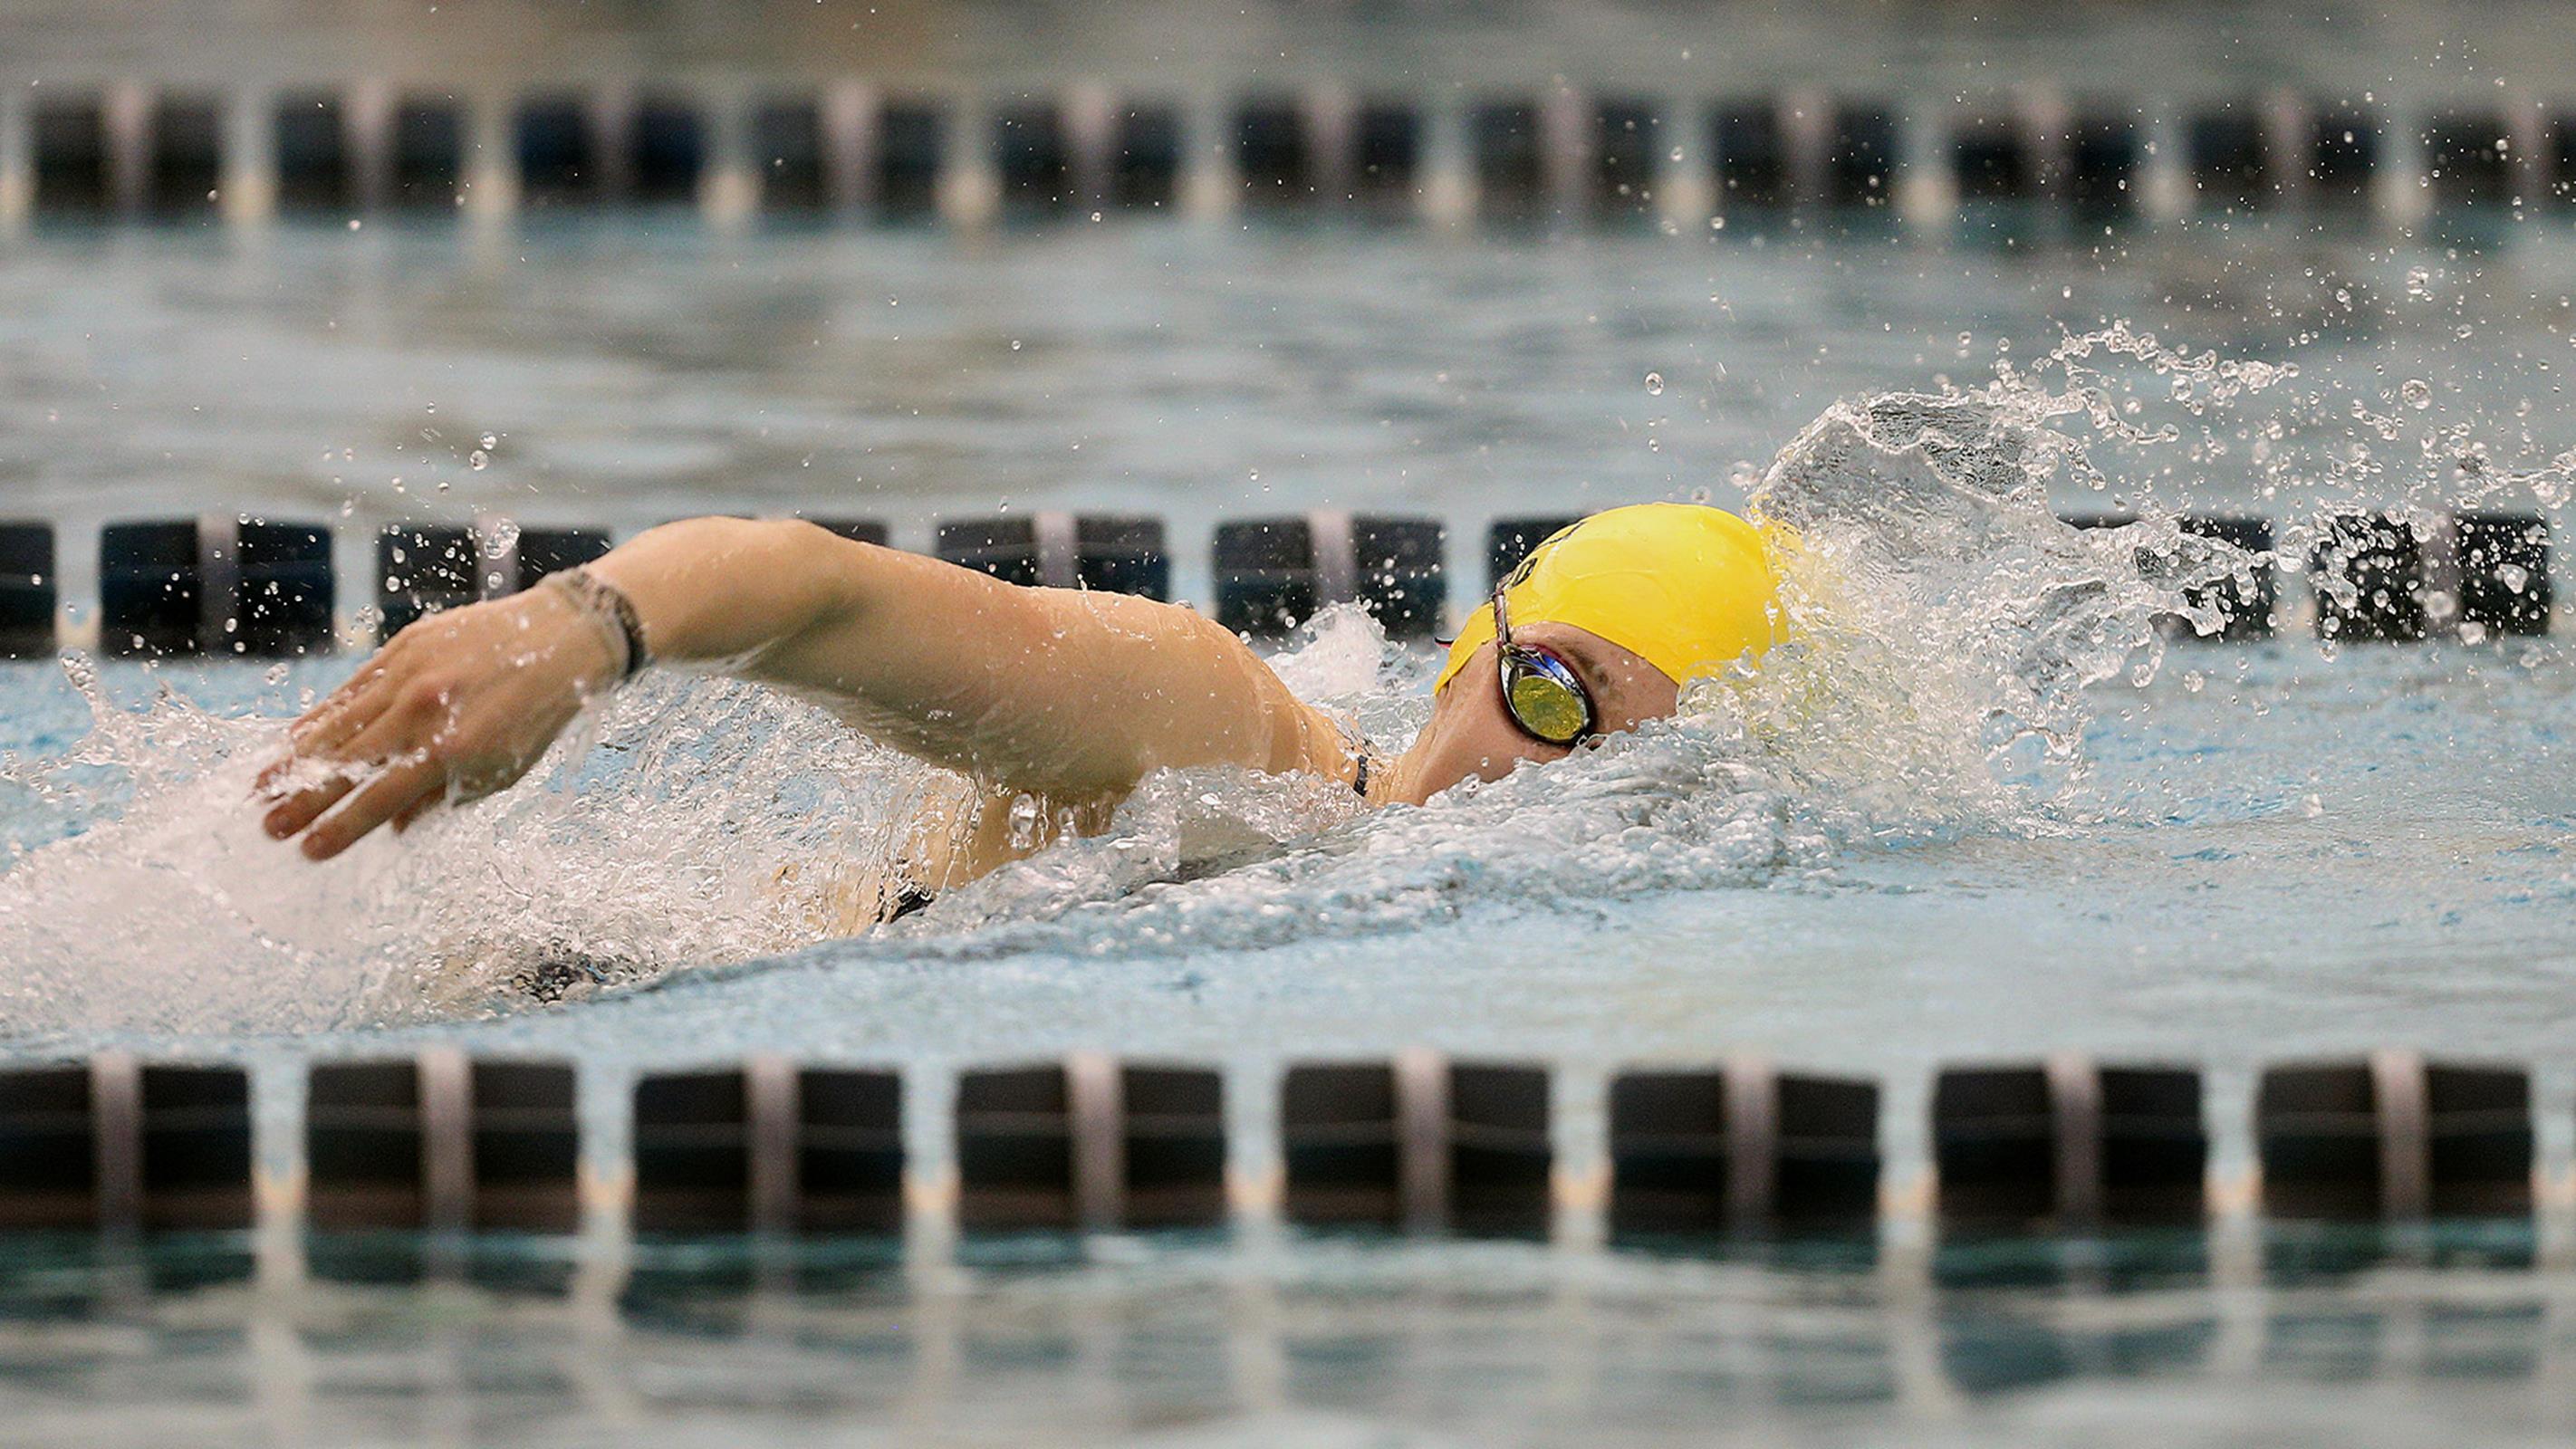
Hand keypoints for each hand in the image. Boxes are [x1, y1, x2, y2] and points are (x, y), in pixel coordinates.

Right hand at [257, 587, 620, 859]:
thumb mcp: (502, 770)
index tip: (309, 852)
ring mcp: (407, 674)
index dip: (341, 828)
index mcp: (450, 750)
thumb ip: (443, 799)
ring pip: (337, 723)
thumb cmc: (537, 713)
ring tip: (260, 785)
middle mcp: (422, 711)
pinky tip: (295, 736)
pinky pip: (351, 689)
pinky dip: (321, 716)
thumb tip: (392, 829)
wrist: (562, 635)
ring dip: (295, 758)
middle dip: (301, 799)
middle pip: (345, 763)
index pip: (380, 799)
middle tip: (265, 825)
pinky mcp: (403, 646)